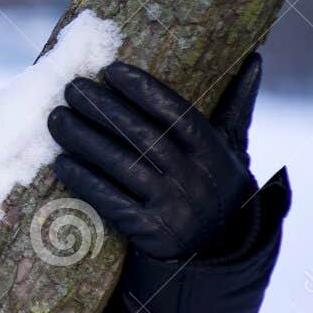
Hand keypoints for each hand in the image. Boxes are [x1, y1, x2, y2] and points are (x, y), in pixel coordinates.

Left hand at [46, 54, 262, 260]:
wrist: (217, 252)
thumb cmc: (215, 185)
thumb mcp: (232, 149)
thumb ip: (237, 106)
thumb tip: (255, 60)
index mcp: (214, 153)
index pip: (177, 114)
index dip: (144, 90)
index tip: (111, 70)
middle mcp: (196, 179)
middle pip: (142, 136)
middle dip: (103, 109)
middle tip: (72, 88)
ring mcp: (173, 207)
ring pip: (121, 165)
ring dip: (84, 139)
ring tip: (56, 118)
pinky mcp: (151, 232)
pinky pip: (110, 200)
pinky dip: (84, 179)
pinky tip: (61, 160)